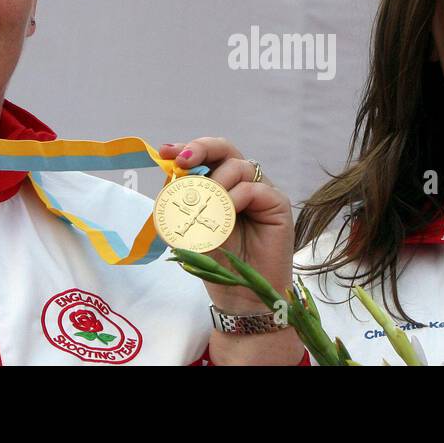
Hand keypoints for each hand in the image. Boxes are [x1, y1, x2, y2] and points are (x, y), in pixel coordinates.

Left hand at [159, 138, 302, 364]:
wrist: (241, 294)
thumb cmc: (218, 262)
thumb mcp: (189, 228)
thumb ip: (181, 203)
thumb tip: (170, 177)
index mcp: (220, 184)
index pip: (206, 157)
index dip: (187, 150)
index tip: (166, 152)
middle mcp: (241, 182)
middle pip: (225, 148)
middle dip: (201, 149)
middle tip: (184, 161)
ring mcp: (261, 191)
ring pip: (238, 166)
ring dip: (216, 184)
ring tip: (206, 209)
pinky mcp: (277, 203)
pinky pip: (253, 188)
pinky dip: (234, 199)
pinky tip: (225, 217)